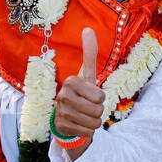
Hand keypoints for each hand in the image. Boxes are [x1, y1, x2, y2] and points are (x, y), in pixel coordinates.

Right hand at [52, 28, 104, 142]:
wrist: (66, 116)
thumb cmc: (81, 93)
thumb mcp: (87, 75)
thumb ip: (89, 53)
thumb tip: (88, 29)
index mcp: (71, 81)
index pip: (100, 95)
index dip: (100, 98)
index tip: (90, 95)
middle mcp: (63, 95)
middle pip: (98, 110)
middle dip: (98, 111)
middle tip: (88, 107)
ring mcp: (60, 112)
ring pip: (94, 122)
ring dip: (93, 121)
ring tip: (85, 116)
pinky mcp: (61, 127)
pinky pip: (87, 132)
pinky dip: (87, 131)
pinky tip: (79, 124)